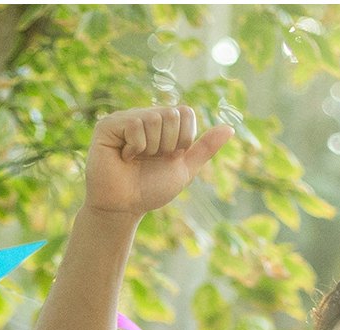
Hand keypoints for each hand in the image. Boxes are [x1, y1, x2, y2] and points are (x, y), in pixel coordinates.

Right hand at [85, 107, 231, 218]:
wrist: (126, 206)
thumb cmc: (151, 189)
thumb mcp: (184, 168)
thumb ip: (205, 148)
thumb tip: (230, 128)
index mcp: (164, 125)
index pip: (186, 113)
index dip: (184, 139)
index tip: (170, 156)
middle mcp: (145, 117)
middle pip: (172, 114)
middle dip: (168, 144)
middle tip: (152, 159)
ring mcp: (127, 118)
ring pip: (154, 118)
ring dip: (151, 148)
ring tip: (137, 159)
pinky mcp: (109, 124)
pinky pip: (135, 124)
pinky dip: (135, 147)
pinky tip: (125, 156)